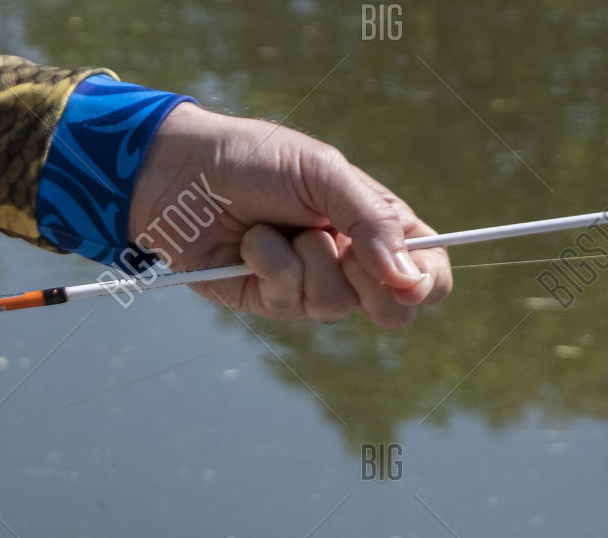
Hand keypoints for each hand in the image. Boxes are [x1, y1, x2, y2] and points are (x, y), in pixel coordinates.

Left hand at [127, 104, 451, 327]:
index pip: (427, 268)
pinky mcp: (268, 300)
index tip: (410, 279)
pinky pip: (289, 302)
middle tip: (341, 247)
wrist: (180, 175)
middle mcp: (348, 260)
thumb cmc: (254, 159)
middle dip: (369, 282)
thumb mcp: (322, 172)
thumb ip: (371, 219)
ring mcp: (308, 284)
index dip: (427, 282)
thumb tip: (408, 276)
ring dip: (308, 262)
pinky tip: (250, 242)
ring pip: (335, 306)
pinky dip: (270, 266)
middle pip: (392, 308)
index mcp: (375, 223)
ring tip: (279, 227)